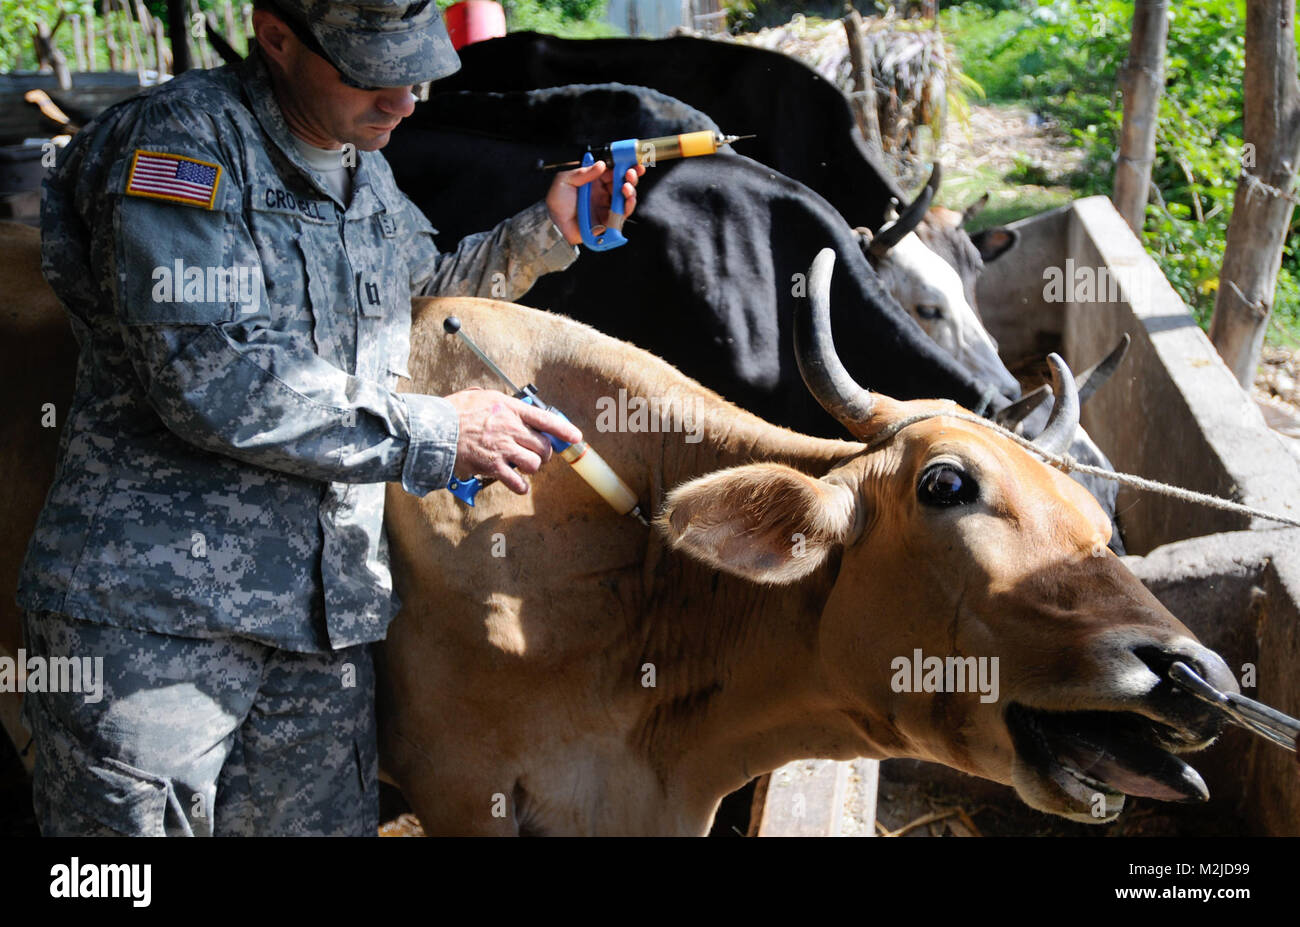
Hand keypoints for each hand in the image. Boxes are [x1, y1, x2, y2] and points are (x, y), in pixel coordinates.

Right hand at [445, 388, 582, 493]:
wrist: (435, 429)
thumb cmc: (454, 412)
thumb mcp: (480, 397)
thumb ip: (500, 403)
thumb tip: (511, 407)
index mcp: (509, 408)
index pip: (546, 419)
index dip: (564, 429)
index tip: (576, 437)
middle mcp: (510, 428)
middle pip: (543, 446)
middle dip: (544, 453)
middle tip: (536, 455)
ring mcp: (503, 448)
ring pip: (534, 464)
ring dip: (532, 468)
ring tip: (523, 466)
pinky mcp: (493, 466)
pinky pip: (517, 482)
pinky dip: (520, 486)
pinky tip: (518, 485)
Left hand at [545, 160, 646, 245]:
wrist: (554, 225)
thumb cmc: (557, 204)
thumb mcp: (564, 181)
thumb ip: (582, 172)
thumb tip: (600, 165)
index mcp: (594, 182)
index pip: (613, 171)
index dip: (623, 166)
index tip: (631, 161)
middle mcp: (602, 193)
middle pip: (623, 183)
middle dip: (631, 177)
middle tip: (631, 173)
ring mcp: (606, 207)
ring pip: (626, 198)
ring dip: (631, 191)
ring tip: (627, 186)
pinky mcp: (608, 220)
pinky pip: (623, 214)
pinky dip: (628, 206)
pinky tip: (627, 199)